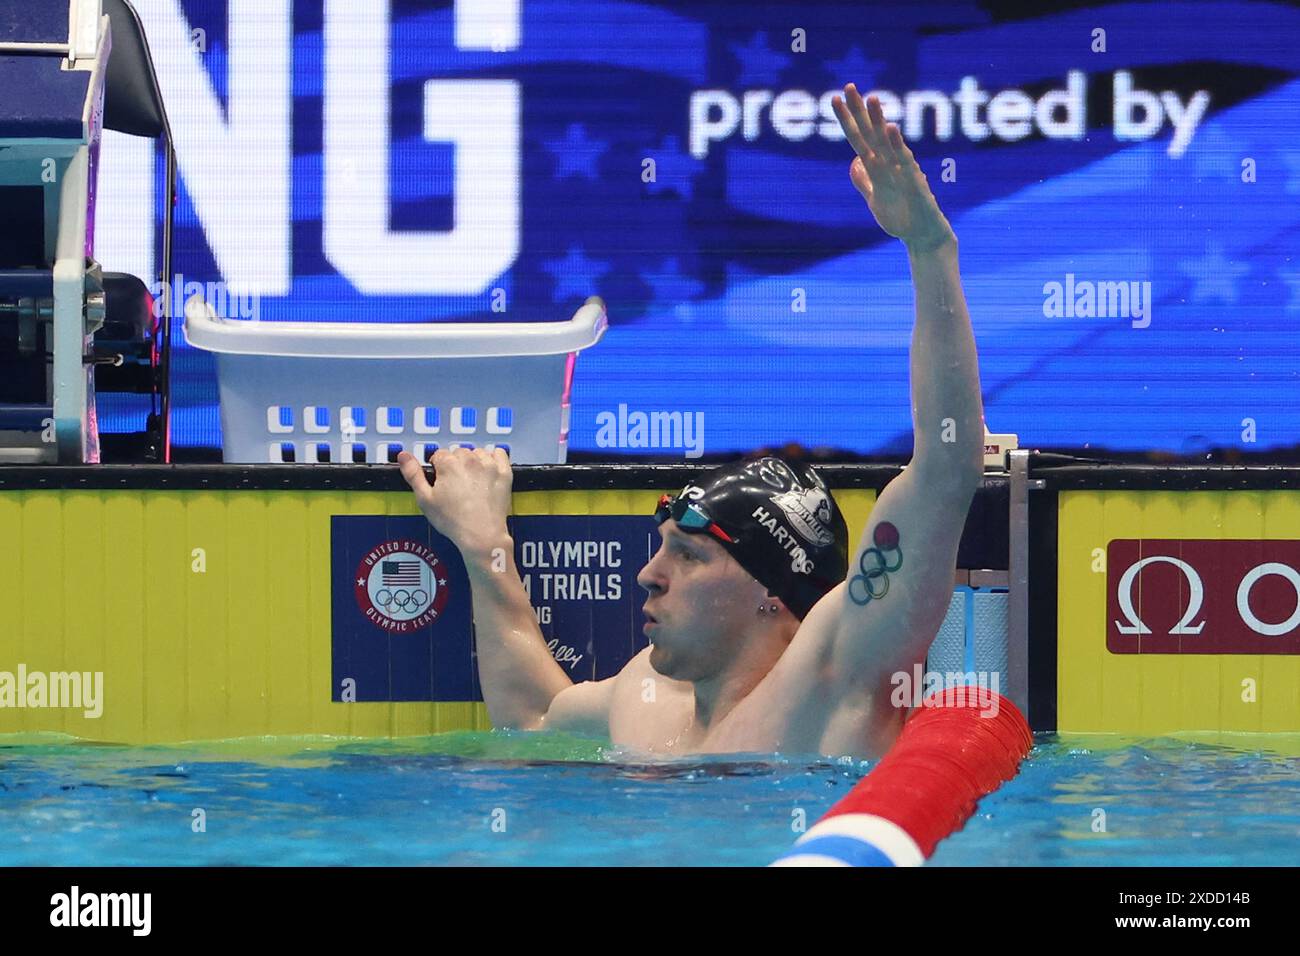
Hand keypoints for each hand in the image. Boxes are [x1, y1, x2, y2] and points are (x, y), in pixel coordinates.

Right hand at [398, 447, 512, 557]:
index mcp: (448, 463)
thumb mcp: (425, 499)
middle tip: (455, 486)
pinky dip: (493, 458)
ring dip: (473, 462)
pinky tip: (488, 471)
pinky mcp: (504, 472)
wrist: (481, 535)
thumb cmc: (452, 520)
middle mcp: (469, 459)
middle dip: (455, 465)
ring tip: (471, 483)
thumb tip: (403, 455)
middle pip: (458, 453)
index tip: (441, 482)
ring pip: (477, 453)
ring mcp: (489, 465)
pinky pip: (499, 453)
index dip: (438, 469)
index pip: (439, 455)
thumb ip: (413, 474)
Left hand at [830, 83, 954, 251]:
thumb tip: (853, 163)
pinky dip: (896, 144)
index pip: (859, 138)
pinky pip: (904, 160)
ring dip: (879, 120)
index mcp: (878, 166)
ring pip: (887, 142)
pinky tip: (890, 128)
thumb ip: (864, 181)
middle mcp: (889, 162)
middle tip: (848, 86)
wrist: (921, 235)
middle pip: (871, 132)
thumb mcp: (875, 199)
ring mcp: (901, 169)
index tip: (834, 99)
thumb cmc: (901, 216)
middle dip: (860, 111)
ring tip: (872, 98)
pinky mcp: (913, 180)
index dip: (848, 119)